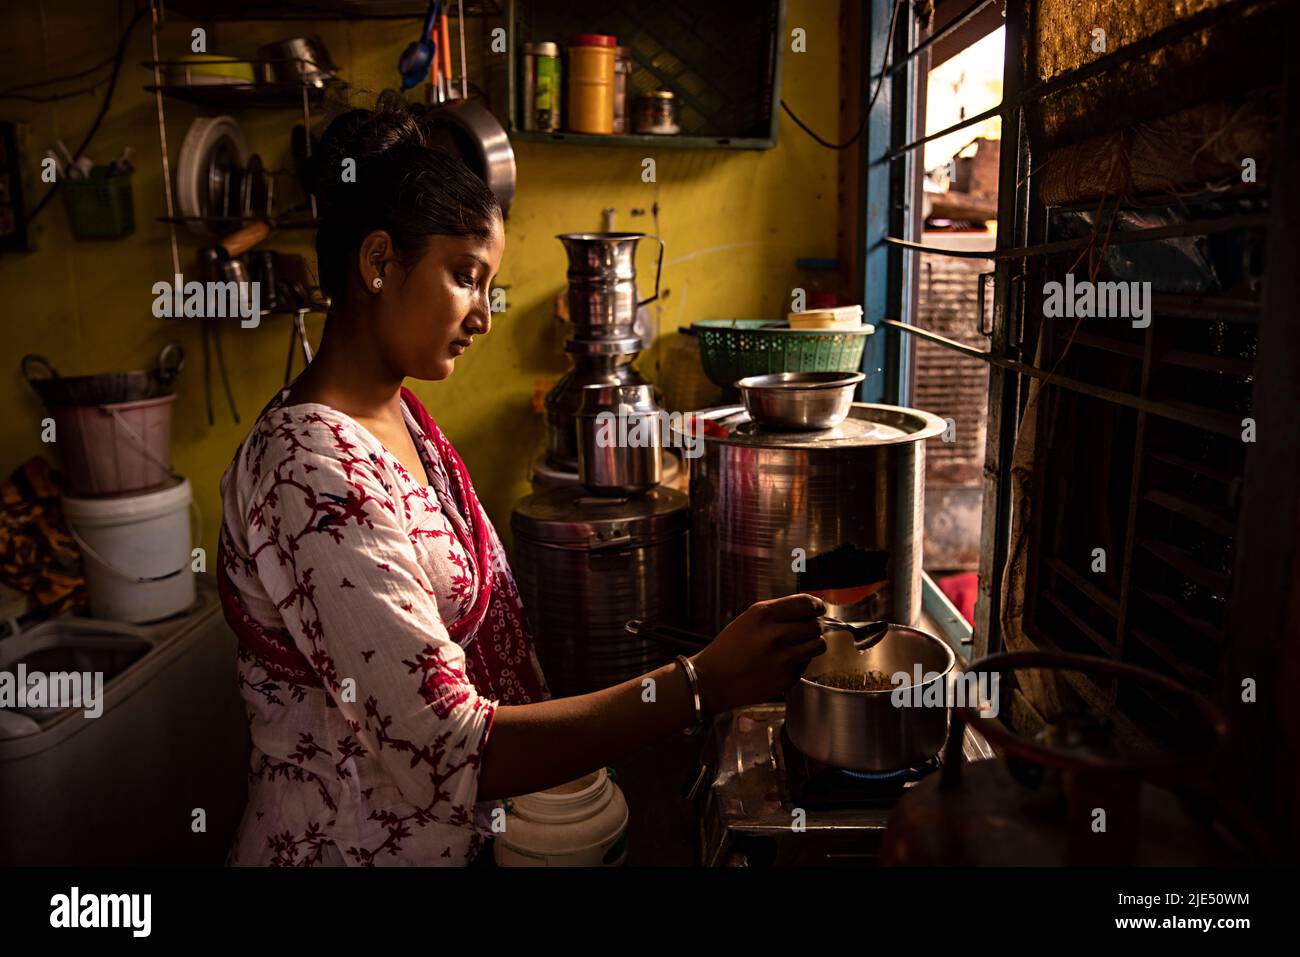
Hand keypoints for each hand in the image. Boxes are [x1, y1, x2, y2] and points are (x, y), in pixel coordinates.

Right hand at [690, 594, 827, 713]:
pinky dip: (800, 662)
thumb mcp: (748, 619)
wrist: (712, 680)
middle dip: (812, 626)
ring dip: (812, 644)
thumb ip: (778, 613)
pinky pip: (807, 664)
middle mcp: (776, 634)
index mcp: (763, 614)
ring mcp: (783, 658)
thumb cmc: (728, 648)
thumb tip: (809, 611)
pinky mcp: (787, 678)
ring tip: (798, 647)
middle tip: (804, 631)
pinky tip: (783, 663)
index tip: (818, 608)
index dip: (817, 606)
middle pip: (815, 625)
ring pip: (818, 645)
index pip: (806, 603)